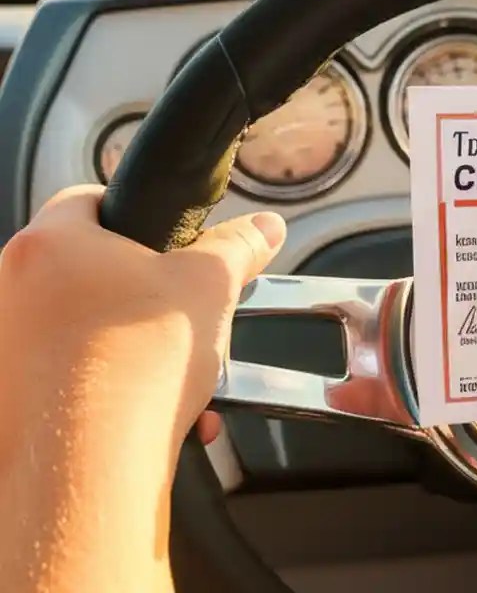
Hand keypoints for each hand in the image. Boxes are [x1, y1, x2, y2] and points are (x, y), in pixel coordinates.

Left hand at [0, 185, 284, 463]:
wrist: (90, 466)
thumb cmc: (134, 368)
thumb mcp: (210, 286)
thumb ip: (237, 247)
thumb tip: (261, 228)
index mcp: (48, 243)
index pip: (88, 199)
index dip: (139, 216)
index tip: (168, 243)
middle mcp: (7, 289)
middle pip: (86, 271)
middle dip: (142, 295)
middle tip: (181, 315)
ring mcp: (2, 346)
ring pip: (81, 330)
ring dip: (131, 347)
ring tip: (175, 374)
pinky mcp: (7, 396)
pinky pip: (65, 377)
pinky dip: (108, 388)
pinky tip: (152, 410)